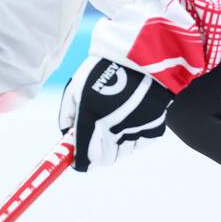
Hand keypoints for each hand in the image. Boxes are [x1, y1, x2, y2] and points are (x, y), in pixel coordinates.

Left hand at [58, 55, 173, 171]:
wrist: (141, 58)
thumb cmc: (103, 71)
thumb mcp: (76, 88)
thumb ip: (68, 115)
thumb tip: (66, 134)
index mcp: (92, 120)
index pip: (85, 158)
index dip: (80, 163)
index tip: (78, 162)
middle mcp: (114, 129)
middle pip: (105, 160)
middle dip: (99, 154)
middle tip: (97, 141)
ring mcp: (135, 130)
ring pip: (123, 153)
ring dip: (117, 145)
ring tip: (117, 121)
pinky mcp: (153, 128)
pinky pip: (140, 143)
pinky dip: (135, 137)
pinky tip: (132, 118)